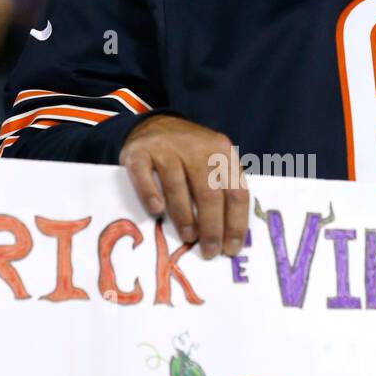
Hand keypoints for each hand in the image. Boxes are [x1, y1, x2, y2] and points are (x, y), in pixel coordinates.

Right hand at [119, 114, 247, 260]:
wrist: (154, 123)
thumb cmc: (189, 154)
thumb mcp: (213, 162)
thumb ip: (223, 189)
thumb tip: (228, 236)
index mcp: (222, 152)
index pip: (236, 192)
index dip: (236, 223)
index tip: (231, 249)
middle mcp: (196, 147)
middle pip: (209, 193)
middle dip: (212, 228)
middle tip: (209, 252)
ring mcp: (166, 148)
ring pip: (177, 186)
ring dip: (184, 217)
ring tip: (187, 238)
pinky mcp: (139, 152)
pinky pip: (144, 175)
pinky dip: (150, 195)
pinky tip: (156, 211)